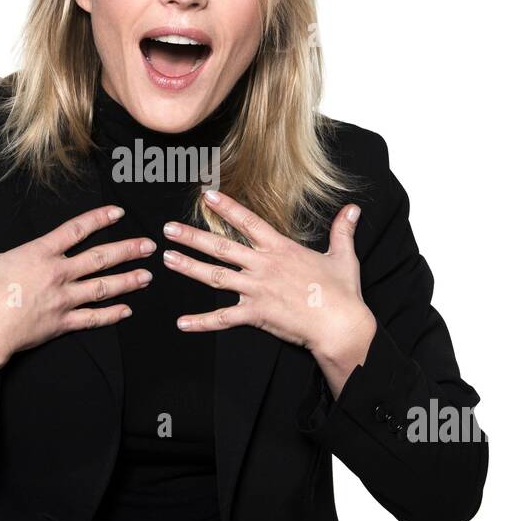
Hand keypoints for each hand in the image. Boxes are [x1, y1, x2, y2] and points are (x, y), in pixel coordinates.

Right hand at [0, 204, 154, 399]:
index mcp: (40, 254)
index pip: (75, 230)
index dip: (98, 219)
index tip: (118, 212)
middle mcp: (58, 274)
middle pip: (100, 258)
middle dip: (127, 250)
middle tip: (149, 245)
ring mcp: (63, 299)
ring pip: (103, 287)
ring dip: (128, 281)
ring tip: (148, 276)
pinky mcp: (63, 323)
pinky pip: (93, 319)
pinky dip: (111, 315)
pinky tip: (127, 311)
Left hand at [161, 190, 375, 398]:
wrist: (340, 325)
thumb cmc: (343, 292)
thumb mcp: (343, 256)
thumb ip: (342, 230)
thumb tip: (353, 209)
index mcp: (281, 249)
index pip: (248, 222)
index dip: (226, 207)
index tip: (206, 195)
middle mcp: (264, 266)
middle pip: (221, 247)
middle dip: (192, 237)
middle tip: (168, 229)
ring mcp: (257, 290)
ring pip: (216, 276)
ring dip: (189, 267)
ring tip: (167, 259)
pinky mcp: (256, 314)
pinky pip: (223, 319)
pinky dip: (201, 322)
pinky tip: (182, 323)